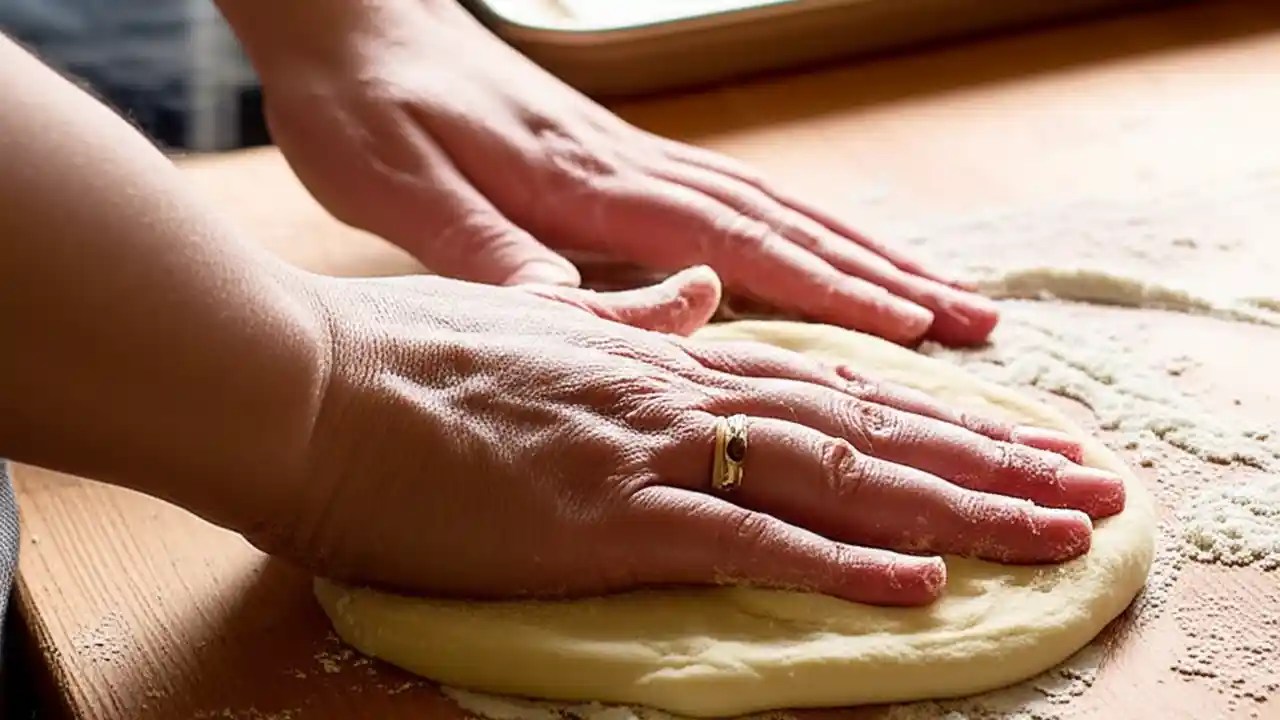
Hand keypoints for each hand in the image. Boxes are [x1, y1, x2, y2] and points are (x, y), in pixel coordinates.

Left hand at [248, 1, 997, 345]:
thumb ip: (488, 253)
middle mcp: (632, 169)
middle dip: (885, 273)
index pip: (735, 241)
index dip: (828, 288)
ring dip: (864, 251)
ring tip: (940, 293)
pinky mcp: (620, 161)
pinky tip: (831, 255)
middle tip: (980, 318)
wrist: (356, 21)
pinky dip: (804, 231)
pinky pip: (737, 202)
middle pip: (786, 222)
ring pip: (775, 208)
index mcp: (588, 186)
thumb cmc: (369, 107)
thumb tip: (570, 318)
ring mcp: (634, 160)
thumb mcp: (400, 190)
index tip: (914, 327)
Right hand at [256, 267, 1122, 607]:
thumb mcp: (529, 324)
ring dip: (955, 507)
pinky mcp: (604, 516)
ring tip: (1055, 531)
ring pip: (835, 475)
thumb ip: (625, 318)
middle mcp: (675, 393)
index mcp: (658, 354)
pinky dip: (837, 562)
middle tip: (1088, 490)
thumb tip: (693, 296)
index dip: (930, 412)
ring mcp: (646, 453)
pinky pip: (745, 541)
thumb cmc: (402, 360)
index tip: (1011, 435)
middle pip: (864, 427)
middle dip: (988, 461)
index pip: (827, 383)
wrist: (305, 382)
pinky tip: (918, 583)